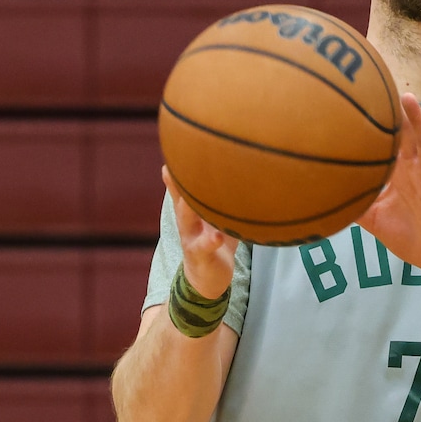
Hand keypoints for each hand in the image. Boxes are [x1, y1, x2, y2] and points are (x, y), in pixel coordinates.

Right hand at [163, 167, 237, 299]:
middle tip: (183, 159)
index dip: (184, 167)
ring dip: (190, 205)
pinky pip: (204, 246)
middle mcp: (187, 221)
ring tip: (193, 192)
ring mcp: (191, 237)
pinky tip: (216, 235)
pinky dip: (210, 240)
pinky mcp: (200, 255)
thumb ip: (221, 199)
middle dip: (180, 179)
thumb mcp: (216, 218)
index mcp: (191, 210)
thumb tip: (239, 174)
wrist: (206, 279)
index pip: (185, 184)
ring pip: (186, 218)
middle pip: (181, 196)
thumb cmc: (214, 243)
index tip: (186, 142)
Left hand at [356, 95, 420, 298]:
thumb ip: (354, 204)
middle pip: (406, 135)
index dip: (378, 120)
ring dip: (419, 122)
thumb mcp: (375, 220)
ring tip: (408, 98)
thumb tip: (321, 196)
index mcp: (401, 174)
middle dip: (395, 110)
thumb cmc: (411, 238)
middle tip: (380, 81)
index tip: (362, 95)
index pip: (388, 141)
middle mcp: (416, 172)